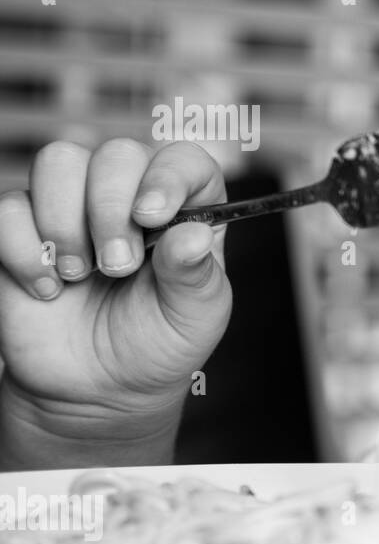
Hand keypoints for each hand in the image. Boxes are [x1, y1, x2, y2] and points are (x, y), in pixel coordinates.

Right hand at [0, 137, 232, 438]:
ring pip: (57, 162)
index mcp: (184, 209)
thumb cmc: (158, 342)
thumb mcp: (194, 316)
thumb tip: (194, 234)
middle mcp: (129, 196)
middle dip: (111, 208)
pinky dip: (24, 249)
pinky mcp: (21, 228)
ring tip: (80, 275)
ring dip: (66, 221)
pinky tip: (48, 289)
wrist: (99, 388)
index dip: (168, 177)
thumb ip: (196, 274)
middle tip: (117, 267)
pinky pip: (7, 208)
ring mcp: (72, 206)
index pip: (183, 160)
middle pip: (115, 155)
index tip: (152, 216)